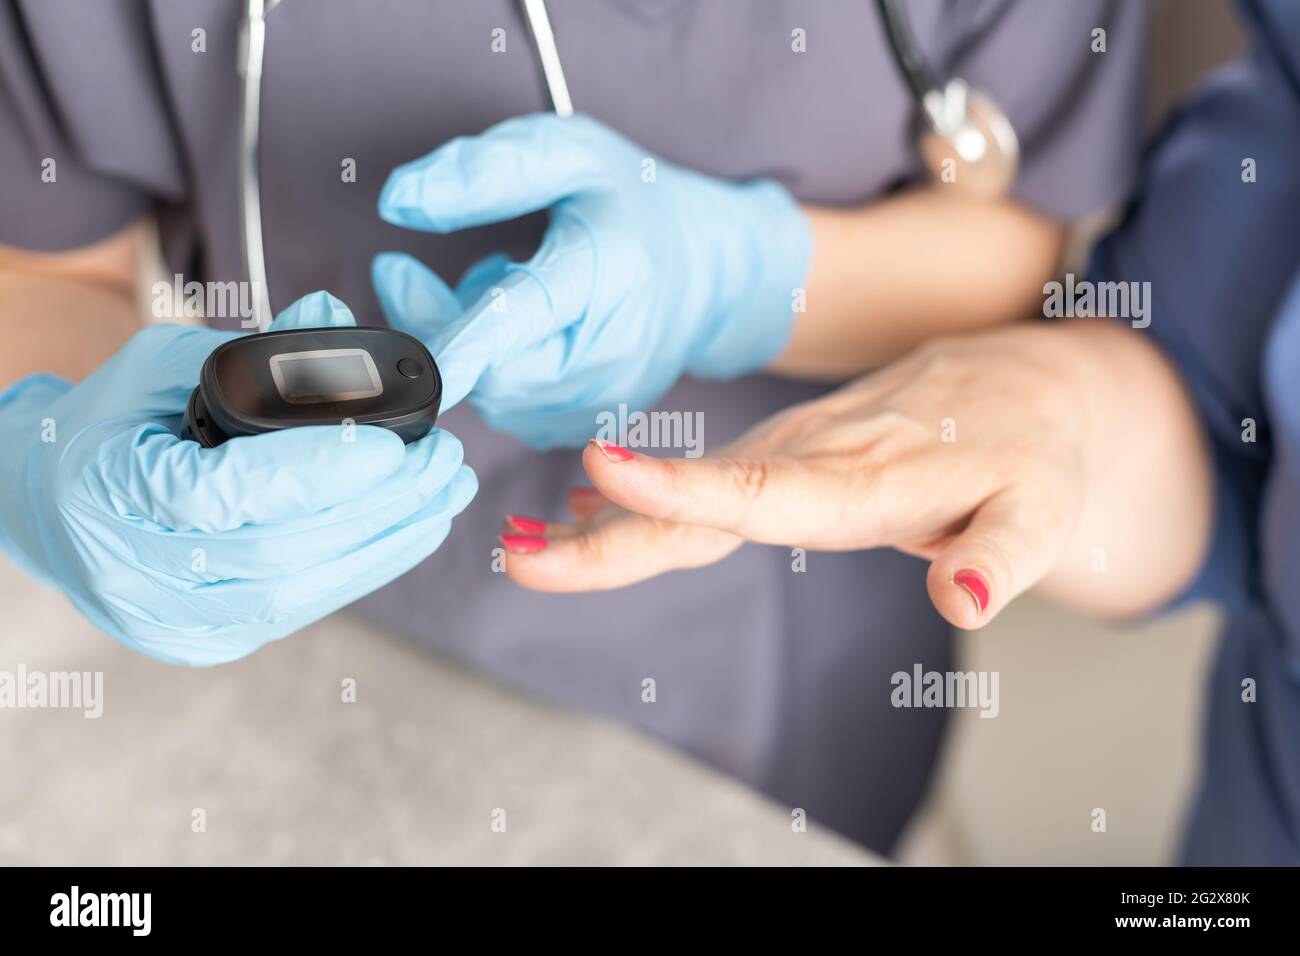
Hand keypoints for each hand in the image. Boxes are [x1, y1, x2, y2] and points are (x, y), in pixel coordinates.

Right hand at [0, 292, 476, 664]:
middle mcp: (134, 575)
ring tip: (446, 497)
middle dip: (381, 509)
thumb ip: (254, 351)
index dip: (322, 474)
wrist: (46, 503)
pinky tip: (409, 530)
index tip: (398, 446)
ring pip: (300, 594)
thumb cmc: (109, 424)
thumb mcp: (165, 364)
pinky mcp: (208, 641)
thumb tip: (338, 317)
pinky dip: (362, 566)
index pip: (227, 494)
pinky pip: (300, 608)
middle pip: (281, 556)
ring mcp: (172, 622)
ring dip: (388, 543)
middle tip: (447, 465)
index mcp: (106, 491)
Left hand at [373, 112, 810, 446]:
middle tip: (425, 270)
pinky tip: (522, 334)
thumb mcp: (569, 153)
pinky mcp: (585, 429)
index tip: (413, 348)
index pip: (520, 317)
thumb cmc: (632, 207)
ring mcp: (600, 404)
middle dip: (434, 323)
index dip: (458, 339)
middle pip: (486, 370)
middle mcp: (609, 357)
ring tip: (504, 292)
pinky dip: (492, 373)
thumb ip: (485, 169)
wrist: (707, 274)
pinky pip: (506, 412)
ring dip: (467, 347)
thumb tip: (399, 199)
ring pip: (489, 396)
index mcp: (607, 275)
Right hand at [497, 321, 1213, 627]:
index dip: (681, 488)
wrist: (1021, 381)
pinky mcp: (780, 452)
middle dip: (608, 532)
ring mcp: (789, 450)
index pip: (763, 492)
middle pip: (697, 501)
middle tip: (521, 557)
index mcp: (866, 478)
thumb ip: (1000, 556)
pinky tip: (583, 515)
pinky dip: (637, 501)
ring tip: (525, 551)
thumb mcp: (1041, 511)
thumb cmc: (1030, 454)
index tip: (601, 469)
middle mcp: (812, 458)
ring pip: (684, 491)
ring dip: (603, 523)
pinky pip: (699, 482)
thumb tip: (963, 600)